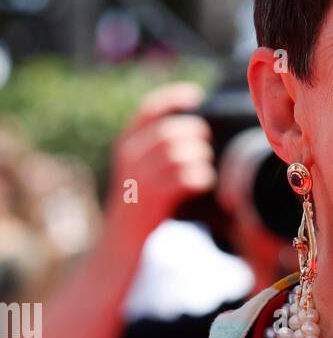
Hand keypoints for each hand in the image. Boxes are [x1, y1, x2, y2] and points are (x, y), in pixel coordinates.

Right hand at [103, 81, 216, 240]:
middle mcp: (129, 156)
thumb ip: (155, 150)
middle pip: (169, 131)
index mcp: (125, 143)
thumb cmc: (138, 204)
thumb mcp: (139, 170)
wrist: (119, 242)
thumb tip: (193, 130)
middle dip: (194, 133)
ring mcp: (139, 177)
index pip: (149, 109)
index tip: (197, 95)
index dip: (174, 97)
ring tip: (205, 164)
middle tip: (206, 141)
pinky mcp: (152, 198)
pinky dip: (200, 177)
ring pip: (178, 154)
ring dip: (199, 157)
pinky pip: (183, 179)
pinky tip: (205, 180)